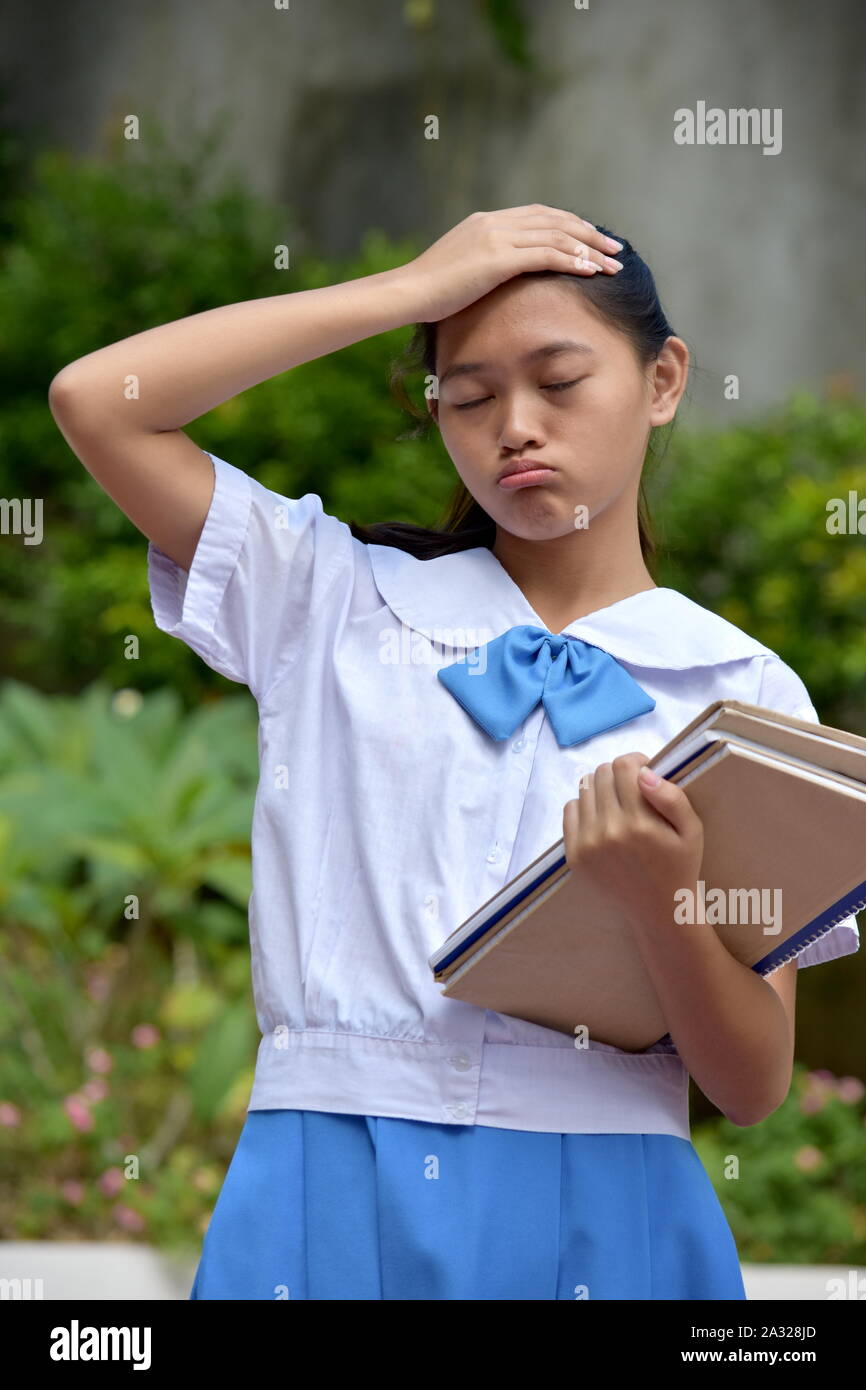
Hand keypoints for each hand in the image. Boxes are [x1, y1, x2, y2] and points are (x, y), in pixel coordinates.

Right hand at [400, 205, 624, 322]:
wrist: (406, 292)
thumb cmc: (428, 292)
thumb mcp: (459, 271)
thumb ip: (482, 266)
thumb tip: (497, 280)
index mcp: (487, 222)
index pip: (540, 216)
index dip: (570, 227)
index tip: (592, 240)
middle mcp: (495, 222)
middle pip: (555, 221)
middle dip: (590, 234)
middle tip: (615, 249)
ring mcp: (496, 237)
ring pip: (556, 236)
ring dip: (589, 249)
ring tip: (613, 264)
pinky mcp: (497, 259)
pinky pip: (545, 255)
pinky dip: (572, 260)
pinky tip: (590, 270)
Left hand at [562, 752, 704, 926]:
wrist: (658, 911)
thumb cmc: (679, 866)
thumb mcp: (692, 830)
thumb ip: (672, 798)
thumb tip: (644, 773)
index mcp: (639, 823)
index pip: (623, 766)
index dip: (636, 762)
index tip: (645, 773)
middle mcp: (608, 832)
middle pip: (602, 774)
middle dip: (619, 774)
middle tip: (633, 790)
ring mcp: (587, 844)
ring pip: (585, 789)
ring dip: (602, 789)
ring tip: (618, 804)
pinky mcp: (574, 855)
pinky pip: (570, 810)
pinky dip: (585, 807)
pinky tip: (603, 819)